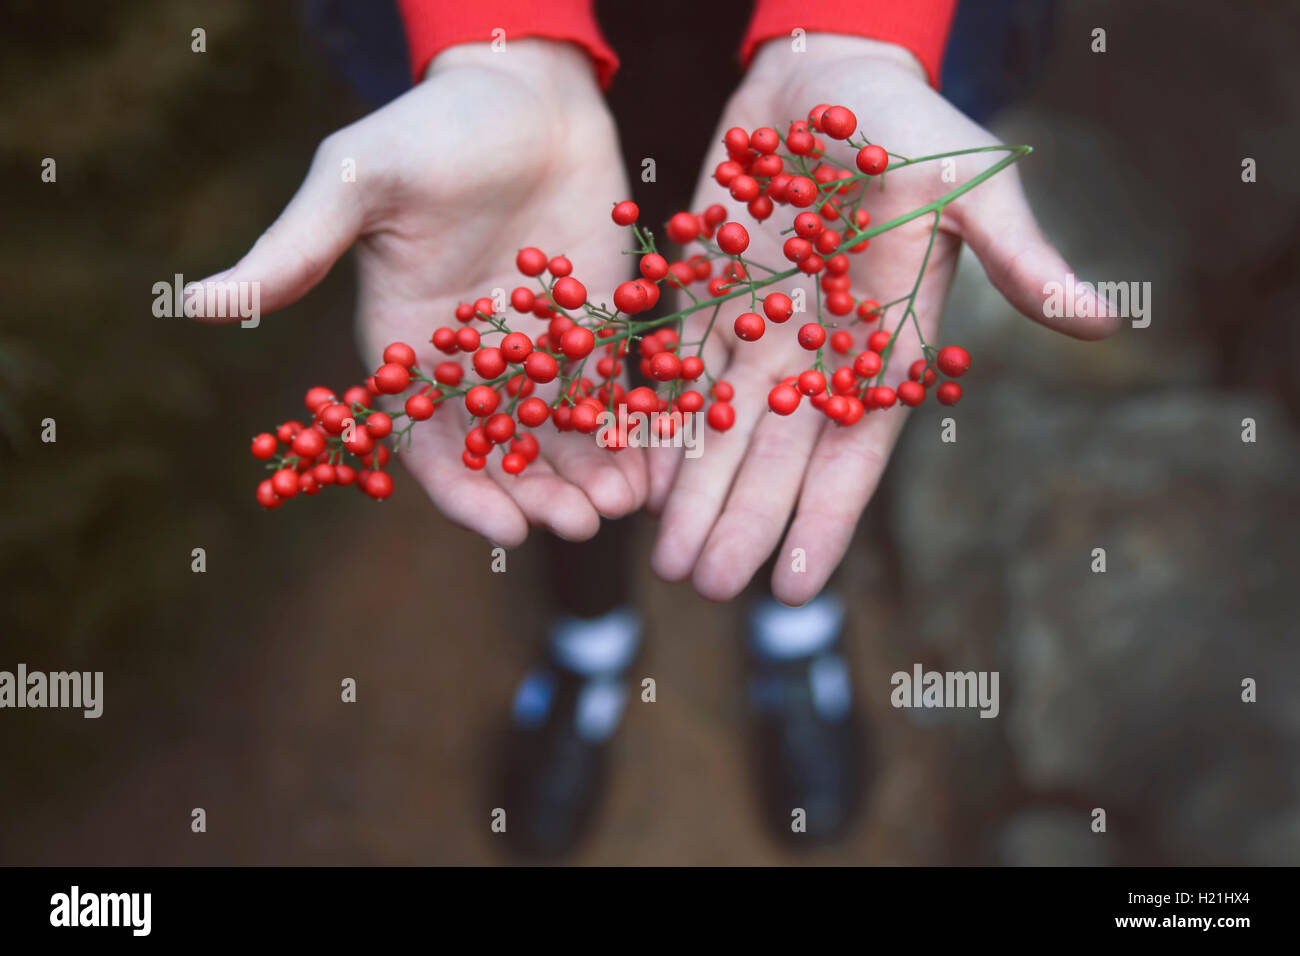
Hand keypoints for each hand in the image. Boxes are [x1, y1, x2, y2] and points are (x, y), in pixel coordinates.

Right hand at [198, 40, 643, 545]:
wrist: (524, 90)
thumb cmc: (432, 127)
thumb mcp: (358, 179)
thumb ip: (294, 248)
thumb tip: (190, 302)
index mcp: (411, 347)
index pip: (432, 443)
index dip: (466, 493)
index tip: (509, 529)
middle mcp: (475, 363)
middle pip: (507, 454)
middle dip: (543, 494)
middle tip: (584, 523)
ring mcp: (539, 350)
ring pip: (565, 435)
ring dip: (594, 474)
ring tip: (626, 502)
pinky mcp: (593, 327)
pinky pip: (614, 395)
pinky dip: (634, 432)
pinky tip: (658, 461)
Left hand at [648, 35, 1119, 604]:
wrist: (828, 72)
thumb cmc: (911, 124)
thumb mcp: (971, 182)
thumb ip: (1019, 256)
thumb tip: (1102, 323)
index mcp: (882, 343)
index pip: (852, 451)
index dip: (822, 518)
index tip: (791, 587)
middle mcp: (818, 354)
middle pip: (775, 457)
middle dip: (740, 522)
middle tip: (701, 587)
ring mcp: (759, 330)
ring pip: (723, 430)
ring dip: (696, 494)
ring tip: (667, 560)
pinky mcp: (708, 298)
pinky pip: (682, 375)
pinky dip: (664, 425)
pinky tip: (641, 477)